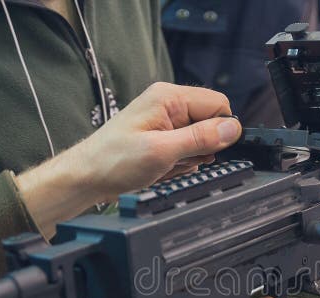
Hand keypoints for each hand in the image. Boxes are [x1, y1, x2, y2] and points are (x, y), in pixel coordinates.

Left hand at [15, 83, 241, 236]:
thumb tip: (233, 128)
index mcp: (169, 97)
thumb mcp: (163, 151)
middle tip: (179, 159)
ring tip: (166, 165)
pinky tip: (162, 169)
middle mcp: (169, 104)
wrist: (86, 178)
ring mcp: (165, 121)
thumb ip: (200, 138)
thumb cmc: (112, 161)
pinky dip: (180, 164)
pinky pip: (187, 151)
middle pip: (211, 123)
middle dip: (202, 148)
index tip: (207, 150)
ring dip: (190, 159)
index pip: (219, 104)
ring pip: (200, 140)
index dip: (220, 130)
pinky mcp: (161, 137)